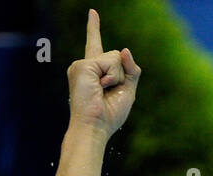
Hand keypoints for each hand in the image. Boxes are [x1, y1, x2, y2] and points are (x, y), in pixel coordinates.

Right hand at [67, 9, 141, 136]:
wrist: (95, 126)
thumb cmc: (109, 115)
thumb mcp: (127, 91)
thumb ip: (130, 71)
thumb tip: (124, 49)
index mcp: (94, 72)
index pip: (96, 46)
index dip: (94, 29)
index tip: (93, 13)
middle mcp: (85, 66)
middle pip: (116, 57)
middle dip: (122, 76)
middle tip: (106, 94)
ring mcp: (82, 65)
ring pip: (115, 58)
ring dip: (118, 77)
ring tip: (103, 91)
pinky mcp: (83, 66)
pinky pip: (111, 62)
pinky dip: (112, 76)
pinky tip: (101, 87)